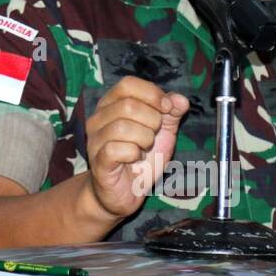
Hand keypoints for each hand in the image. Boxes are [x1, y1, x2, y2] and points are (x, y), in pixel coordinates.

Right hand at [83, 76, 185, 223]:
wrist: (125, 191)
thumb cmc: (140, 158)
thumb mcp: (162, 132)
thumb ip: (171, 113)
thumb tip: (180, 100)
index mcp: (112, 104)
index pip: (128, 84)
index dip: (152, 94)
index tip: (166, 108)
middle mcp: (98, 118)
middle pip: (128, 105)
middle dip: (152, 120)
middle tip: (153, 135)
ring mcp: (95, 140)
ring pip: (122, 127)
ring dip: (144, 139)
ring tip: (144, 148)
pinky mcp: (98, 161)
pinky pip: (117, 149)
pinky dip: (134, 153)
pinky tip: (134, 159)